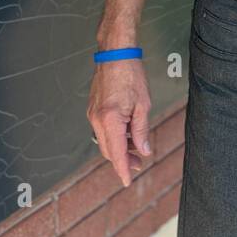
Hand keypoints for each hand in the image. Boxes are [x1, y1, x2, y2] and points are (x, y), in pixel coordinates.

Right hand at [86, 56, 152, 186]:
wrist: (115, 54)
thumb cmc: (131, 75)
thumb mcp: (143, 105)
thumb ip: (141, 131)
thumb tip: (144, 150)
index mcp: (110, 119)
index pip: (116, 153)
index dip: (123, 169)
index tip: (127, 182)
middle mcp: (97, 119)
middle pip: (108, 150)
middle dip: (122, 161)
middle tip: (139, 164)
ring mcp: (93, 114)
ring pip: (104, 141)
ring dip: (118, 149)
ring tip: (136, 149)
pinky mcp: (93, 109)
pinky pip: (102, 130)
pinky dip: (114, 137)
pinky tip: (127, 134)